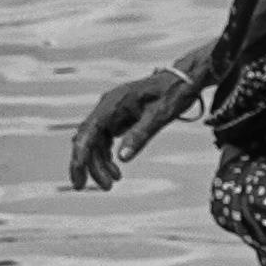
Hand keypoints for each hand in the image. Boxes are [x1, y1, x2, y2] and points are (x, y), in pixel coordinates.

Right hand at [66, 64, 202, 191]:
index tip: (79, 177)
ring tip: (111, 183)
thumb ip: (140, 135)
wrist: (185, 78)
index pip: (86, 134)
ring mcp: (111, 112)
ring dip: (101, 163)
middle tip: (105, 187)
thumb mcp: (159, 116)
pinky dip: (108, 155)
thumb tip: (122, 158)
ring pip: (96, 142)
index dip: (80, 157)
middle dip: (91, 166)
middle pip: (88, 140)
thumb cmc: (174, 93)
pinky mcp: (118, 117)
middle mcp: (106, 107)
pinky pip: (105, 139)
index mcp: (111, 104)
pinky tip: (116, 170)